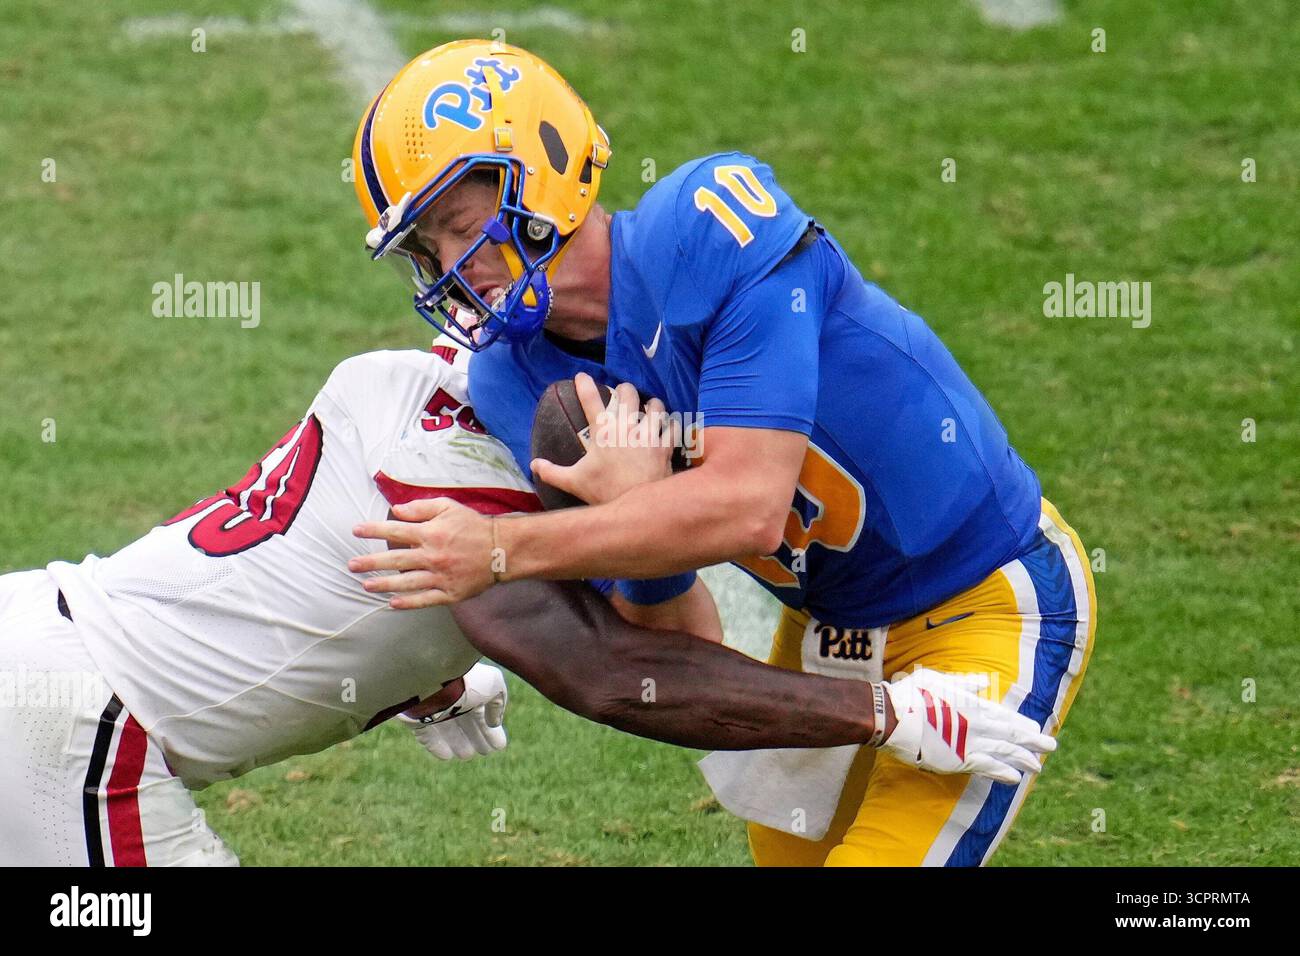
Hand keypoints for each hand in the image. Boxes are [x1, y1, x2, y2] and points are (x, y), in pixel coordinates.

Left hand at [350, 497, 495, 607]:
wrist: (502, 550)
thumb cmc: (474, 526)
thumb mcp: (449, 507)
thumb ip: (422, 507)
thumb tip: (396, 510)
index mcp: (431, 533)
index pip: (395, 531)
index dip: (374, 530)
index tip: (355, 531)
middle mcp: (432, 556)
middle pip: (395, 560)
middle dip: (370, 563)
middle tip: (351, 566)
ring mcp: (440, 577)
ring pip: (406, 583)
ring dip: (383, 585)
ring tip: (365, 586)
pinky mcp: (450, 593)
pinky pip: (425, 600)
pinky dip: (408, 603)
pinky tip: (392, 603)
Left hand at [399, 663, 507, 759]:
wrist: (432, 678)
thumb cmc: (465, 680)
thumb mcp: (494, 685)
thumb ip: (498, 702)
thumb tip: (494, 722)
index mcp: (468, 688)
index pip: (481, 712)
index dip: (491, 730)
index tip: (499, 745)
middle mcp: (451, 697)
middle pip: (465, 722)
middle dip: (476, 737)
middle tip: (485, 751)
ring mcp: (433, 708)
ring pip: (446, 729)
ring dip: (457, 743)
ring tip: (466, 755)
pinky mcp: (416, 718)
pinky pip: (426, 734)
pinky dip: (436, 745)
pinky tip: (446, 756)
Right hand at [531, 373, 676, 505]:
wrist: (636, 507)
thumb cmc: (604, 492)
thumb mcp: (574, 482)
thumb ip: (552, 472)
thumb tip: (533, 464)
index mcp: (602, 432)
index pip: (590, 400)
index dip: (584, 385)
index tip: (581, 375)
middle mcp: (626, 427)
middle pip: (627, 394)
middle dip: (625, 389)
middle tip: (624, 392)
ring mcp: (648, 434)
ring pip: (655, 406)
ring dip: (652, 404)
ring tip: (650, 407)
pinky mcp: (665, 445)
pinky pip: (672, 426)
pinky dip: (670, 425)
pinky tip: (668, 426)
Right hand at [878, 667, 1055, 784]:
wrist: (892, 716)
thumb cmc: (911, 693)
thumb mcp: (938, 679)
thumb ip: (964, 683)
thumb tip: (983, 682)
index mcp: (972, 703)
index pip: (1005, 716)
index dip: (1022, 724)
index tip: (1035, 729)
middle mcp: (977, 724)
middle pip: (1011, 735)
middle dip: (1033, 741)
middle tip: (1050, 746)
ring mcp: (969, 743)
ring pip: (1005, 752)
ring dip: (1024, 759)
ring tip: (1038, 766)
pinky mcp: (958, 760)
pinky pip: (987, 768)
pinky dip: (1003, 772)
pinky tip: (1015, 778)